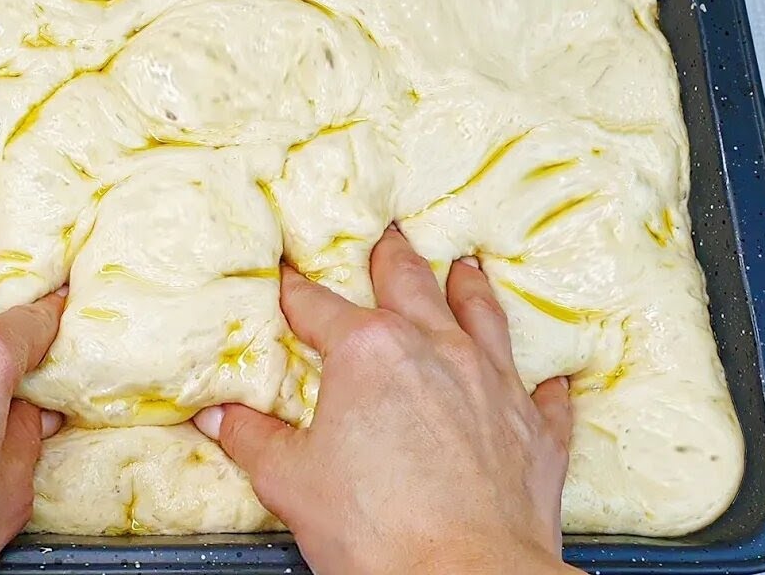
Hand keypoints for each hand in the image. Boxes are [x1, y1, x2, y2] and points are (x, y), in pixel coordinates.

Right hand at [194, 225, 578, 574]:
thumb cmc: (377, 531)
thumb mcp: (290, 481)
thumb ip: (251, 438)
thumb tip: (217, 417)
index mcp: (368, 352)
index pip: (317, 306)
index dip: (294, 289)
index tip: (284, 273)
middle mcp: (436, 350)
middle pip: (410, 284)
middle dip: (391, 257)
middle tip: (387, 233)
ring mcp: (492, 384)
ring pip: (482, 316)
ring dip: (470, 289)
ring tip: (466, 266)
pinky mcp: (534, 429)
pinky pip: (543, 393)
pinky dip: (541, 383)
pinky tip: (547, 377)